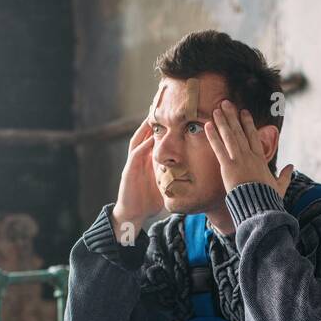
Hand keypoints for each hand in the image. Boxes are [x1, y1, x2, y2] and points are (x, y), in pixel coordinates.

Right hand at [112, 118, 163, 243]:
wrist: (133, 214)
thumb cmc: (149, 200)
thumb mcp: (164, 184)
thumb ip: (173, 175)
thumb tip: (193, 171)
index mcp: (148, 160)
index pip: (155, 139)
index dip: (163, 127)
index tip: (173, 115)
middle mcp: (139, 159)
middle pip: (145, 135)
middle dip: (151, 121)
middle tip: (160, 107)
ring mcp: (133, 164)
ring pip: (138, 141)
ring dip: (144, 129)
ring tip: (152, 116)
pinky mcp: (128, 172)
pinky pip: (135, 155)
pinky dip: (142, 146)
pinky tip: (150, 139)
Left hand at [204, 100, 292, 199]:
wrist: (259, 207)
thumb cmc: (268, 199)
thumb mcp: (280, 186)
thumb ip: (285, 176)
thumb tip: (292, 167)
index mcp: (260, 159)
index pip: (254, 136)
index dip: (248, 123)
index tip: (244, 112)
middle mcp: (249, 156)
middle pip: (240, 132)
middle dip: (232, 116)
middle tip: (226, 103)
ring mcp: (239, 160)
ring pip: (230, 136)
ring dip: (222, 121)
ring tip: (216, 109)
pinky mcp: (228, 167)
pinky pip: (219, 149)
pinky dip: (213, 136)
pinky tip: (207, 125)